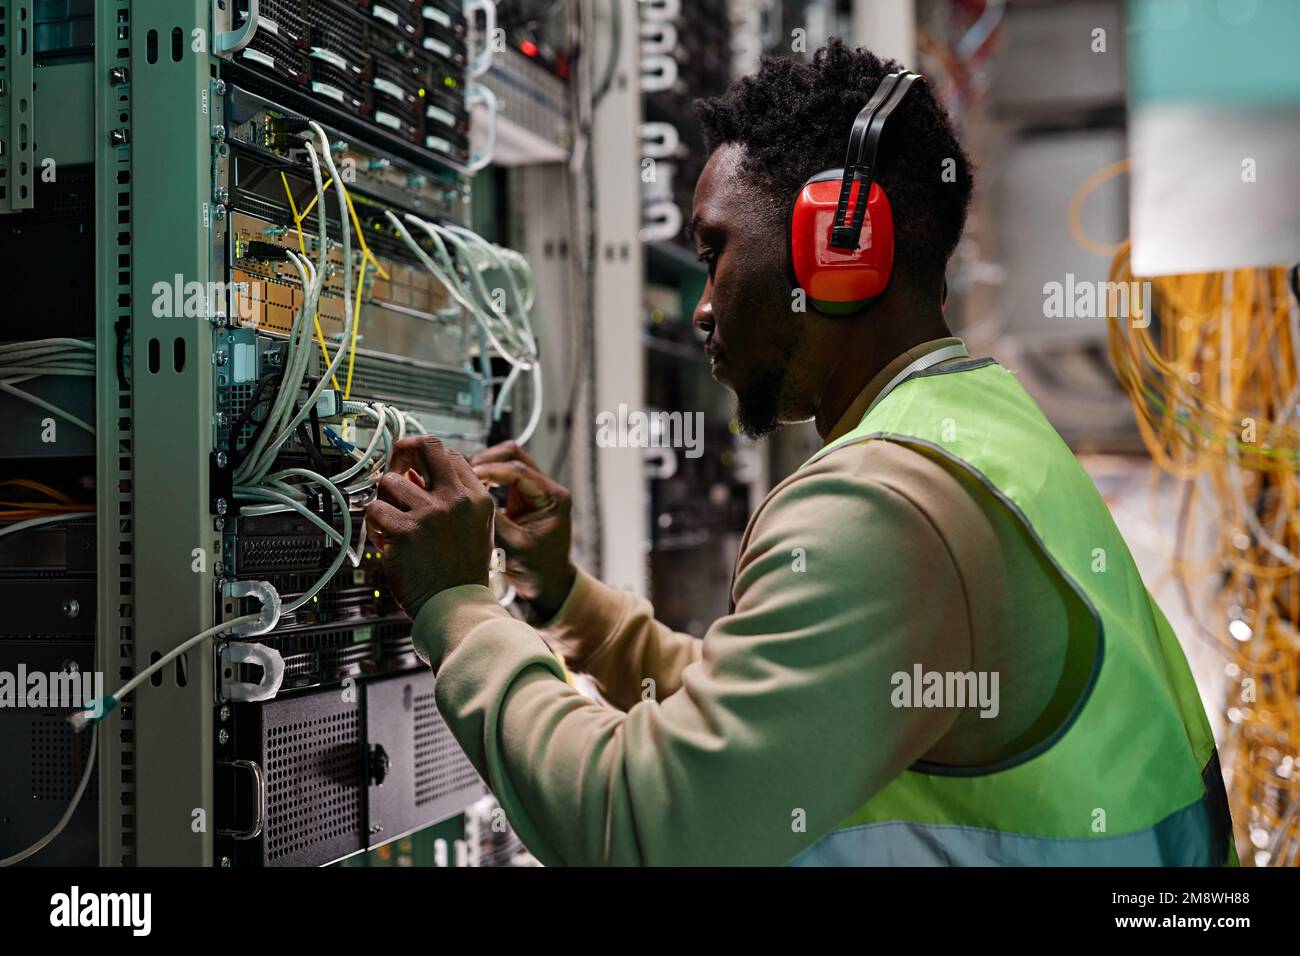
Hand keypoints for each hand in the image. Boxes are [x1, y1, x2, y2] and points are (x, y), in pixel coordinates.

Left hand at [365, 436, 494, 618]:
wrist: (456, 606)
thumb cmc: (461, 574)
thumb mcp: (474, 528)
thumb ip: (453, 499)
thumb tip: (415, 475)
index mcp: (477, 498)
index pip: (450, 455)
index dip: (428, 461)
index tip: (417, 473)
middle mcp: (455, 500)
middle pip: (425, 446)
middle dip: (404, 450)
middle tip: (397, 467)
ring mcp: (430, 513)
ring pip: (388, 481)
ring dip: (384, 501)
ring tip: (392, 522)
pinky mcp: (404, 530)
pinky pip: (373, 509)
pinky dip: (373, 525)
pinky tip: (384, 540)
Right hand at [470, 441, 575, 619]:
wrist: (547, 585)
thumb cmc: (536, 571)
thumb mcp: (511, 545)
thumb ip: (490, 519)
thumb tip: (463, 497)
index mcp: (553, 497)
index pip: (518, 469)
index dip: (489, 470)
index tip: (466, 478)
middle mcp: (546, 488)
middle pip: (512, 455)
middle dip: (485, 461)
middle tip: (461, 476)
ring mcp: (534, 490)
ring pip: (505, 461)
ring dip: (483, 468)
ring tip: (461, 482)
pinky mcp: (522, 496)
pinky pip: (501, 476)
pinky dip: (484, 479)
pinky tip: (468, 490)